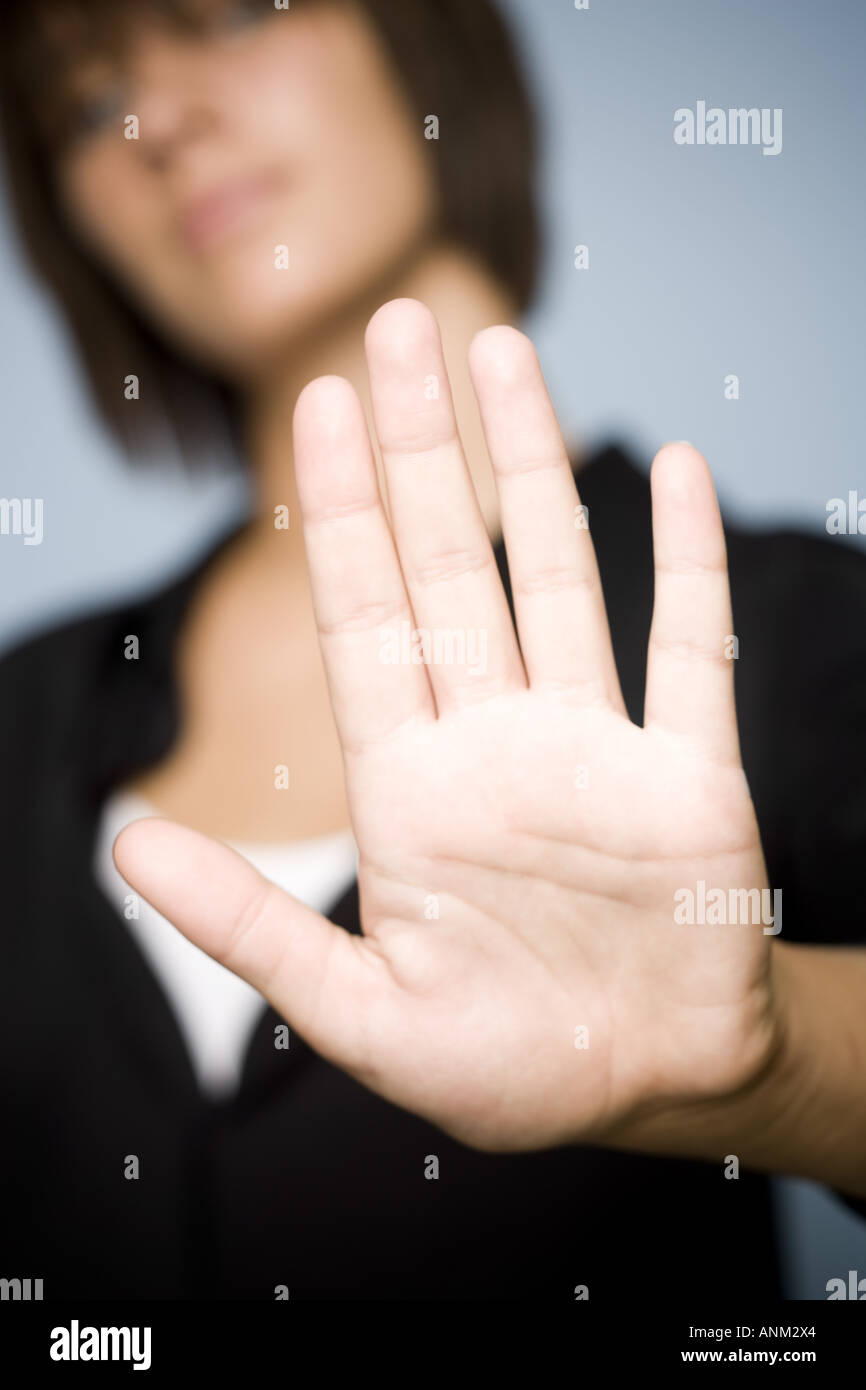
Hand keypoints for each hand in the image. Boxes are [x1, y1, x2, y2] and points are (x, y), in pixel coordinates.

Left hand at [116, 298, 781, 1153]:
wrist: (649, 1092)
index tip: (314, 407)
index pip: (364, 619)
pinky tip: (680, 469)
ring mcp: (595, 747)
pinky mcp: (689, 772)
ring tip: (503, 352)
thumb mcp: (361, 1016)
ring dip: (535, 464)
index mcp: (411, 791)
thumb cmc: (505, 1066)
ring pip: (561, 576)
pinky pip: (693, 647)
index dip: (340, 513)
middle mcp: (496, 742)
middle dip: (419, 449)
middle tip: (392, 326)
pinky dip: (691, 560)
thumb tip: (124, 849)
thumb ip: (250, 929)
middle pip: (450, 566)